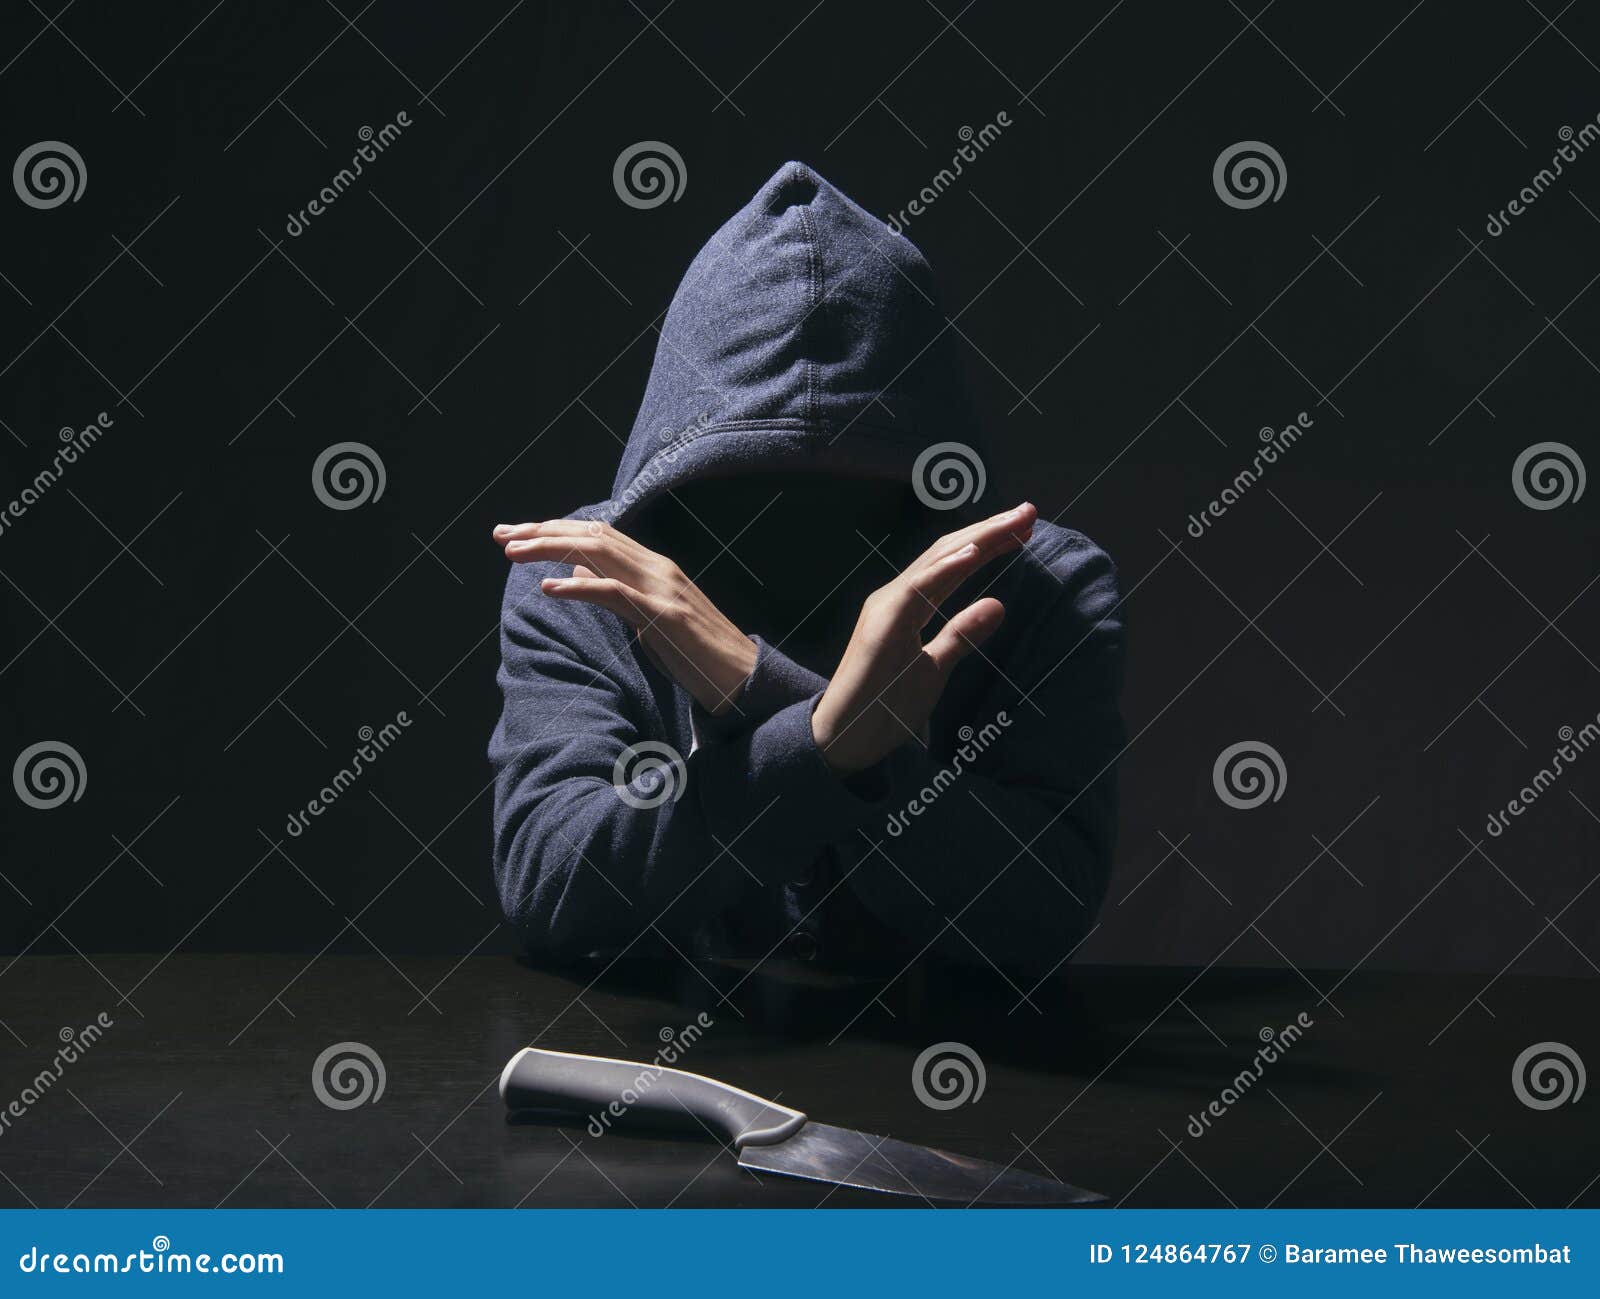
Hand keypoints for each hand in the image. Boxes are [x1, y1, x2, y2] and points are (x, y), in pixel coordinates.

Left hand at [493, 519, 757, 715]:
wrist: (742, 678)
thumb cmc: (696, 654)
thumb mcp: (649, 616)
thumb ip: (616, 589)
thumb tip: (575, 569)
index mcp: (654, 567)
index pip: (596, 533)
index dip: (553, 528)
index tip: (515, 533)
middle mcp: (657, 568)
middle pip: (591, 534)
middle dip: (541, 531)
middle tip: (500, 533)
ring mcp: (662, 589)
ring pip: (598, 553)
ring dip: (550, 549)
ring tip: (513, 553)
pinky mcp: (663, 616)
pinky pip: (614, 593)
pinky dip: (578, 587)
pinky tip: (548, 589)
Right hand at [810, 503, 1035, 774]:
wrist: (845, 737)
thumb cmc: (884, 706)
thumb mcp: (935, 667)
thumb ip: (961, 634)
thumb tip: (998, 605)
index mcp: (907, 604)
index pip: (954, 563)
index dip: (989, 543)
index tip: (1025, 529)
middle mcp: (896, 596)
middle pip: (948, 552)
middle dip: (990, 530)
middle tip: (1029, 511)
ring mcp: (888, 606)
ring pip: (937, 560)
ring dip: (977, 538)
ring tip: (1013, 522)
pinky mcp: (883, 623)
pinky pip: (919, 588)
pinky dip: (947, 568)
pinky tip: (974, 552)